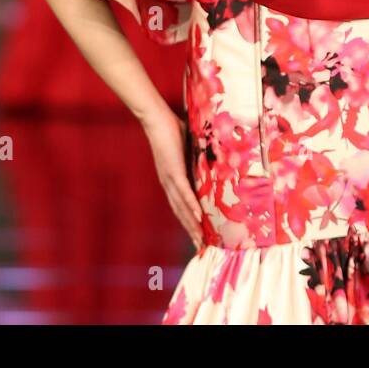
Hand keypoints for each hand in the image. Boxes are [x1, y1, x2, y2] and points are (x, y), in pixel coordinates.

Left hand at [141, 108, 204, 250]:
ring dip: (191, 224)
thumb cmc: (172, 130)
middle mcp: (168, 184)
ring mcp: (170, 179)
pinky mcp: (173, 172)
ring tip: (201, 239)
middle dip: (191, 230)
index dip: (189, 222)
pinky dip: (191, 206)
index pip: (180, 206)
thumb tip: (211, 158)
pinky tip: (199, 217)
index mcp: (171, 180)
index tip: (198, 236)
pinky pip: (184, 192)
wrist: (156, 120)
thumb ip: (197, 157)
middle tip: (200, 247)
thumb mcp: (188, 149)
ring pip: (182, 207)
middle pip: (180, 213)